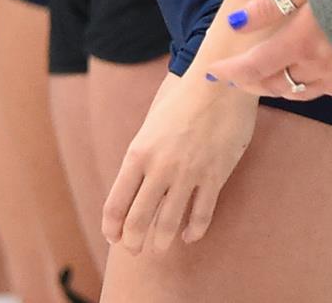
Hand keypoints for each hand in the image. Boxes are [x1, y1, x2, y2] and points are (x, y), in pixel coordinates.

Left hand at [101, 70, 257, 253]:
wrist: (219, 83)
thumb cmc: (182, 99)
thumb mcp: (151, 125)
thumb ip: (143, 155)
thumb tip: (136, 184)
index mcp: (138, 153)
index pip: (116, 203)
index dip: (112, 226)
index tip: (113, 236)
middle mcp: (160, 168)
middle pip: (139, 219)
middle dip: (133, 241)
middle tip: (134, 248)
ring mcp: (188, 174)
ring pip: (169, 223)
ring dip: (161, 241)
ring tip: (159, 247)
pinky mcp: (214, 176)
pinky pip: (201, 214)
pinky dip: (193, 231)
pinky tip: (189, 236)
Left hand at [204, 0, 331, 100]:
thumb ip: (267, 4)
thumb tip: (235, 22)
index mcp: (300, 41)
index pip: (254, 66)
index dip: (231, 71)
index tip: (212, 70)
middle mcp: (317, 66)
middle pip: (274, 85)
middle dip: (249, 82)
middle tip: (234, 75)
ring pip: (298, 92)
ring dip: (275, 87)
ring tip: (262, 77)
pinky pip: (323, 91)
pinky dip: (304, 87)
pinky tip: (301, 76)